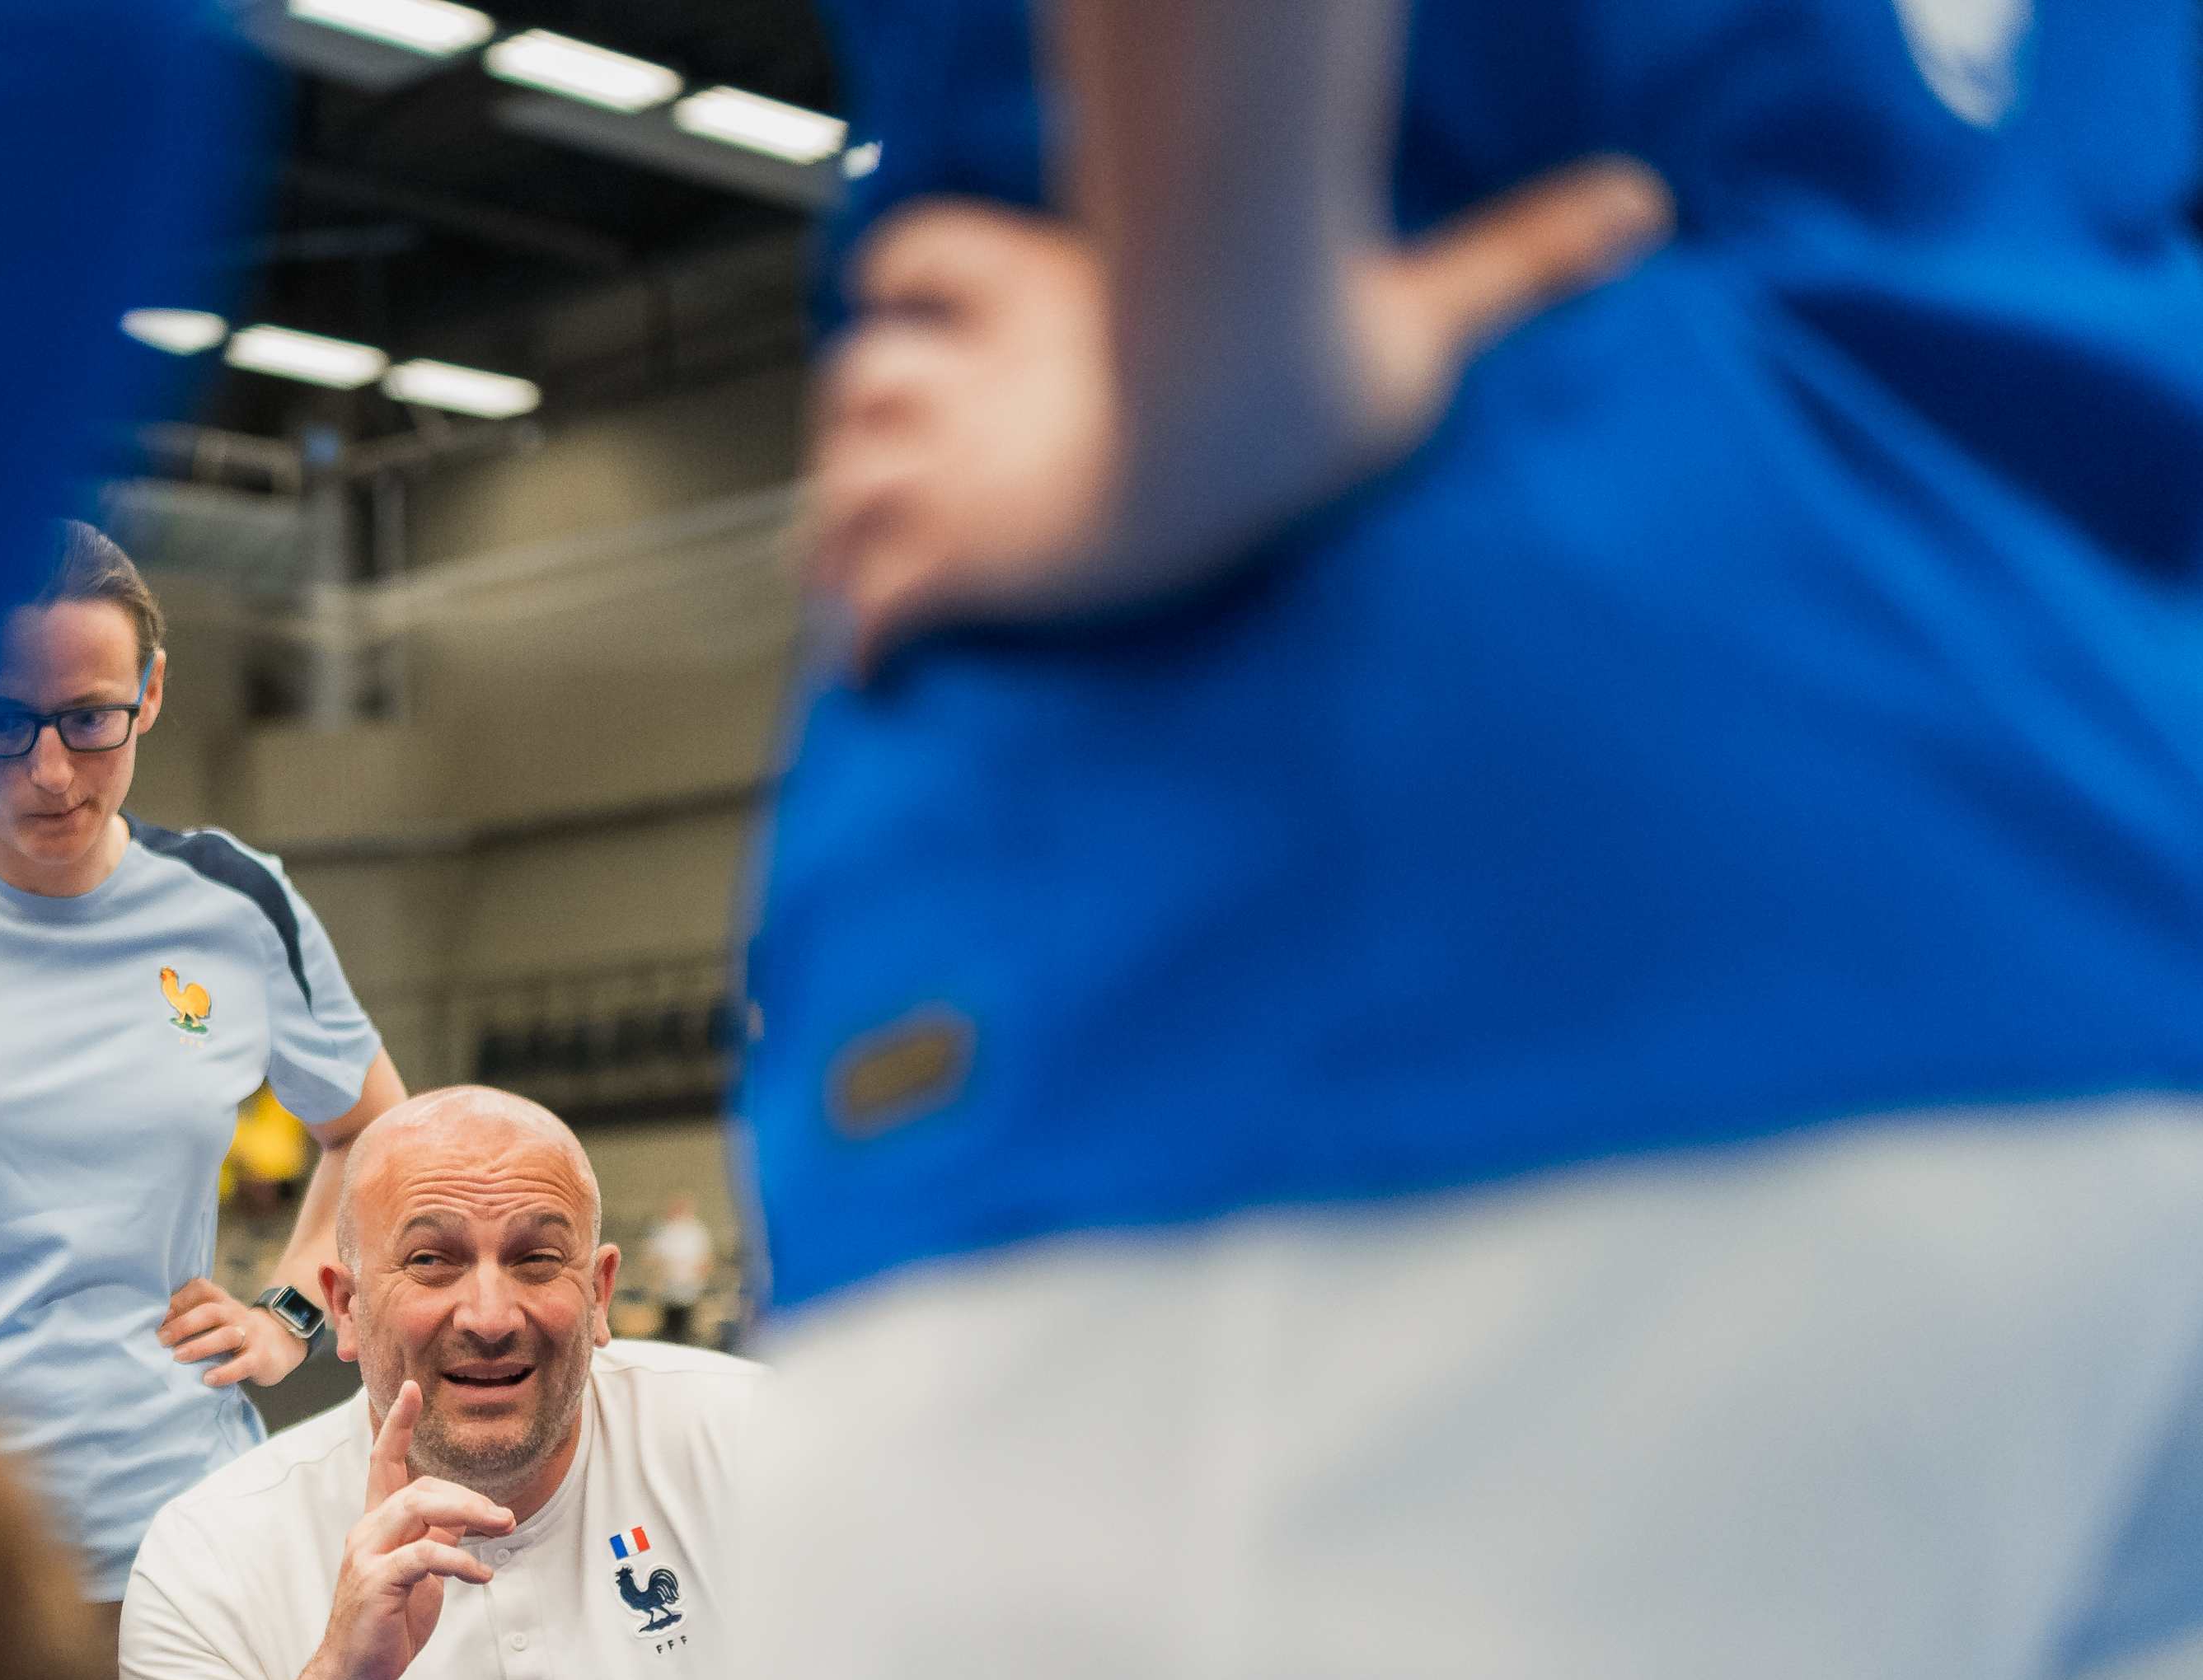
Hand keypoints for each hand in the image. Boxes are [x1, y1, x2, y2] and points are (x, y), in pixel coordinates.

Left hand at [161, 1277, 301, 1391]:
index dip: (178, 1300)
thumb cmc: (234, 1331)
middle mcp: (235, 1313)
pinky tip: (208, 1379)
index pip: (200, 1289)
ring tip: (178, 1357)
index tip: (157, 1316)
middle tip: (161, 1339)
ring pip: (225, 1336)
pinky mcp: (260, 1357)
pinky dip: (225, 1372)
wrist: (280, 1342)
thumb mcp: (217, 1318)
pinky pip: (243, 1363)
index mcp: (221, 1301)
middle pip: (209, 1312)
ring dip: (200, 1346)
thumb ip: (192, 1316)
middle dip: (183, 1324)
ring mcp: (249, 1335)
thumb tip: (151, 1327)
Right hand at [314, 1383, 507, 1679]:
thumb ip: (438, 1542)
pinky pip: (425, 1555)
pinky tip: (482, 1575)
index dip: (398, 1425)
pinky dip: (461, 1561)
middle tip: (507, 1519)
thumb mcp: (423, 1577)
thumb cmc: (389, 1626)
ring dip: (470, 1515)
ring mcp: (366, 1554)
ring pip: (419, 1509)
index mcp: (375, 1525)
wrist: (357, 1673)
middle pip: (418, 1486)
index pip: (383, 1463)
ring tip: (504, 1530)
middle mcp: (366, 1531)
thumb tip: (467, 1519)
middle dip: (468, 1497)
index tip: (411, 1389)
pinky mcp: (376, 1581)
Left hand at [810, 161, 1666, 669]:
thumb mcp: (1415, 307)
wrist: (1242, 427)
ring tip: (863, 558)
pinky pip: (866, 602)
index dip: (914, 285)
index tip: (915, 308)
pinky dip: (858, 636)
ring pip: (840, 470)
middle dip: (865, 414)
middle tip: (881, 461)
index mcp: (1055, 297)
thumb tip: (1641, 205)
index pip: (923, 258)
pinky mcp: (950, 559)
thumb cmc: (1315, 365)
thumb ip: (1508, 261)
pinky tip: (871, 672)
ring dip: (844, 515)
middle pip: (860, 370)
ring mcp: (956, 465)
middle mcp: (986, 375)